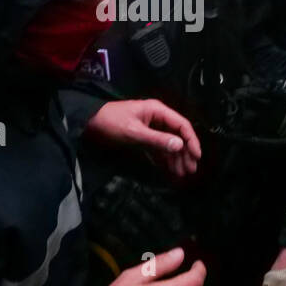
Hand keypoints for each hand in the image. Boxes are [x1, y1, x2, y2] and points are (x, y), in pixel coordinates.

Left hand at [85, 99, 201, 179]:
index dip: (191, 140)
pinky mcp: (143, 138)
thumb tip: (179, 146)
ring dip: (176, 159)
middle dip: (185, 153)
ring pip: (169, 144)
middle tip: (190, 170)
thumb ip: (157, 139)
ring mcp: (151, 128)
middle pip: (177, 136)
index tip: (196, 156)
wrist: (89, 123)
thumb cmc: (111, 123)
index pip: (182, 125)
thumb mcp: (134, 132)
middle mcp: (157, 118)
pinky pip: (158, 149)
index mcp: (157, 111)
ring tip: (181, 174)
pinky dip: (164, 160)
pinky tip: (170, 171)